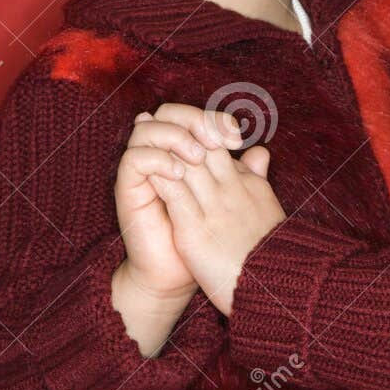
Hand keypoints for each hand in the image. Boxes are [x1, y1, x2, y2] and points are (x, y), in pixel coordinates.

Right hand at [114, 104, 245, 301]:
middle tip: (218, 141)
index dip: (214, 119)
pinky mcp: (127, 188)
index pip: (194, 116)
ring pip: (146, 128)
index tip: (237, 137)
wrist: (178, 275)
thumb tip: (262, 151)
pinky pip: (134, 159)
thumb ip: (246, 175)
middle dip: (196, 120)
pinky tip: (177, 173)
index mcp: (184, 153)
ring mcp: (142, 170)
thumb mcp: (230, 202)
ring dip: (175, 136)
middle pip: (169, 113)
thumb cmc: (207, 239)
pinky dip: (156, 159)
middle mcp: (160, 155)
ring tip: (197, 156)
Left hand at [148, 142, 283, 315]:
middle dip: (180, 134)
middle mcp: (232, 190)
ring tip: (148, 148)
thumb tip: (259, 151)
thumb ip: (259, 177)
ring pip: (185, 163)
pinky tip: (146, 172)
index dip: (199, 132)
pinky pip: (173, 191)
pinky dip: (159, 177)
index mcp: (250, 185)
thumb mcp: (269, 209)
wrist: (273, 289)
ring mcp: (214, 208)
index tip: (184, 134)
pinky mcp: (194, 229)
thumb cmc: (270, 255)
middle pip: (202, 145)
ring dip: (166, 153)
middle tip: (159, 132)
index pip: (221, 145)